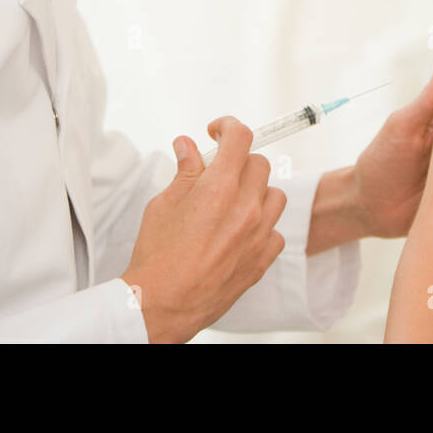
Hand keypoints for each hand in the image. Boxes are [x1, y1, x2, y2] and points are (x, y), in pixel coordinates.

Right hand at [121, 117, 285, 343]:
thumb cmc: (157, 256)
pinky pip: (275, 230)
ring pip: (275, 194)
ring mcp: (258, 235)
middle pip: (259, 163)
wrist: (162, 305)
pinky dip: (261, 225)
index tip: (217, 132)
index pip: (240, 137)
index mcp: (219, 188)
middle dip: (238, 161)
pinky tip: (239, 232)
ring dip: (256, 191)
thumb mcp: (163, 204)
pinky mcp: (263, 259)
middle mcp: (246, 208)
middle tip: (218, 173)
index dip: (228, 127)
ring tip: (231, 203)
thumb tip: (188, 145)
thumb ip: (184, 172)